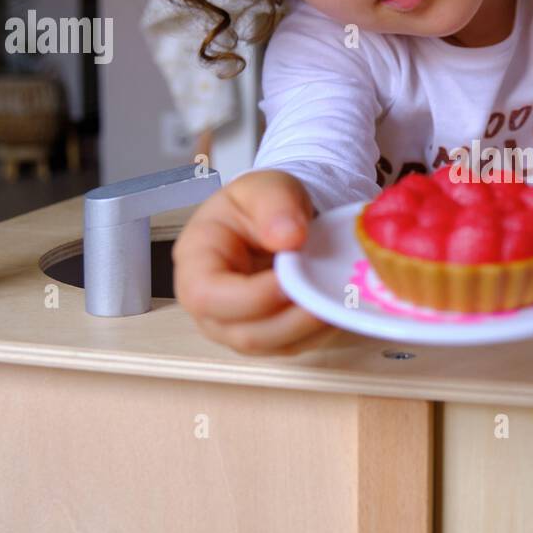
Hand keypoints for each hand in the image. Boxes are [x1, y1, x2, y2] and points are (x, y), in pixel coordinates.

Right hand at [172, 169, 329, 353]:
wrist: (274, 219)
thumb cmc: (260, 204)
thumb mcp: (265, 186)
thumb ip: (274, 204)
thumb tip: (289, 237)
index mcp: (195, 261)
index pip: (209, 295)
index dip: (251, 297)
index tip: (289, 280)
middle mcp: (207, 303)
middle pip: (243, 333)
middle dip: (290, 320)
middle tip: (326, 296)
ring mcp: (234, 325)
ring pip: (271, 346)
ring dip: (309, 329)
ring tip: (337, 300)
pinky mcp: (264, 335)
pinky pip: (291, 346)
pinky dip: (318, 332)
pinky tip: (336, 307)